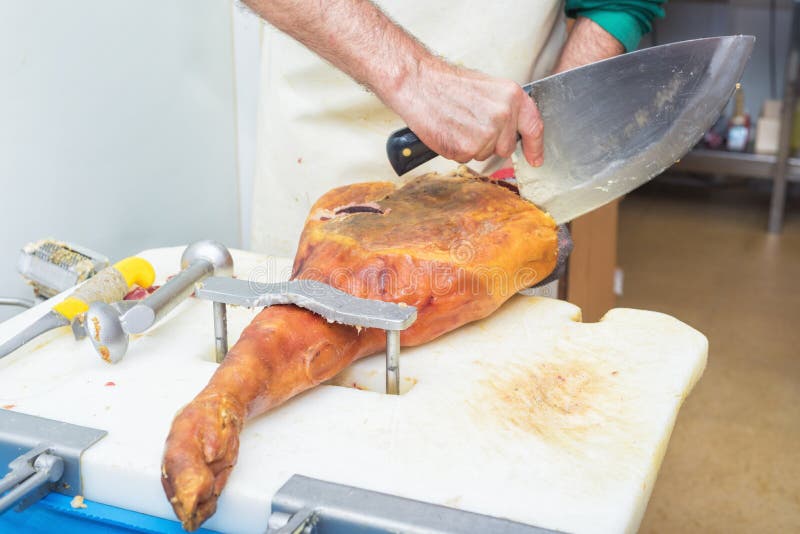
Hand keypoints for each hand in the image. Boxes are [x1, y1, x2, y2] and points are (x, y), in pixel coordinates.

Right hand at [385, 57, 543, 166]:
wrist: (419, 84)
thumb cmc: (448, 85)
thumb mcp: (488, 88)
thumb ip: (505, 109)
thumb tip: (512, 131)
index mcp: (512, 96)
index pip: (533, 126)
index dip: (535, 146)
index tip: (536, 159)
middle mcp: (503, 115)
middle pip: (506, 147)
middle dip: (490, 142)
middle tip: (470, 124)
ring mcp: (486, 134)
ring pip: (484, 154)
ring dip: (470, 145)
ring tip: (456, 123)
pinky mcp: (467, 148)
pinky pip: (466, 159)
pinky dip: (455, 150)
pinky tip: (448, 131)